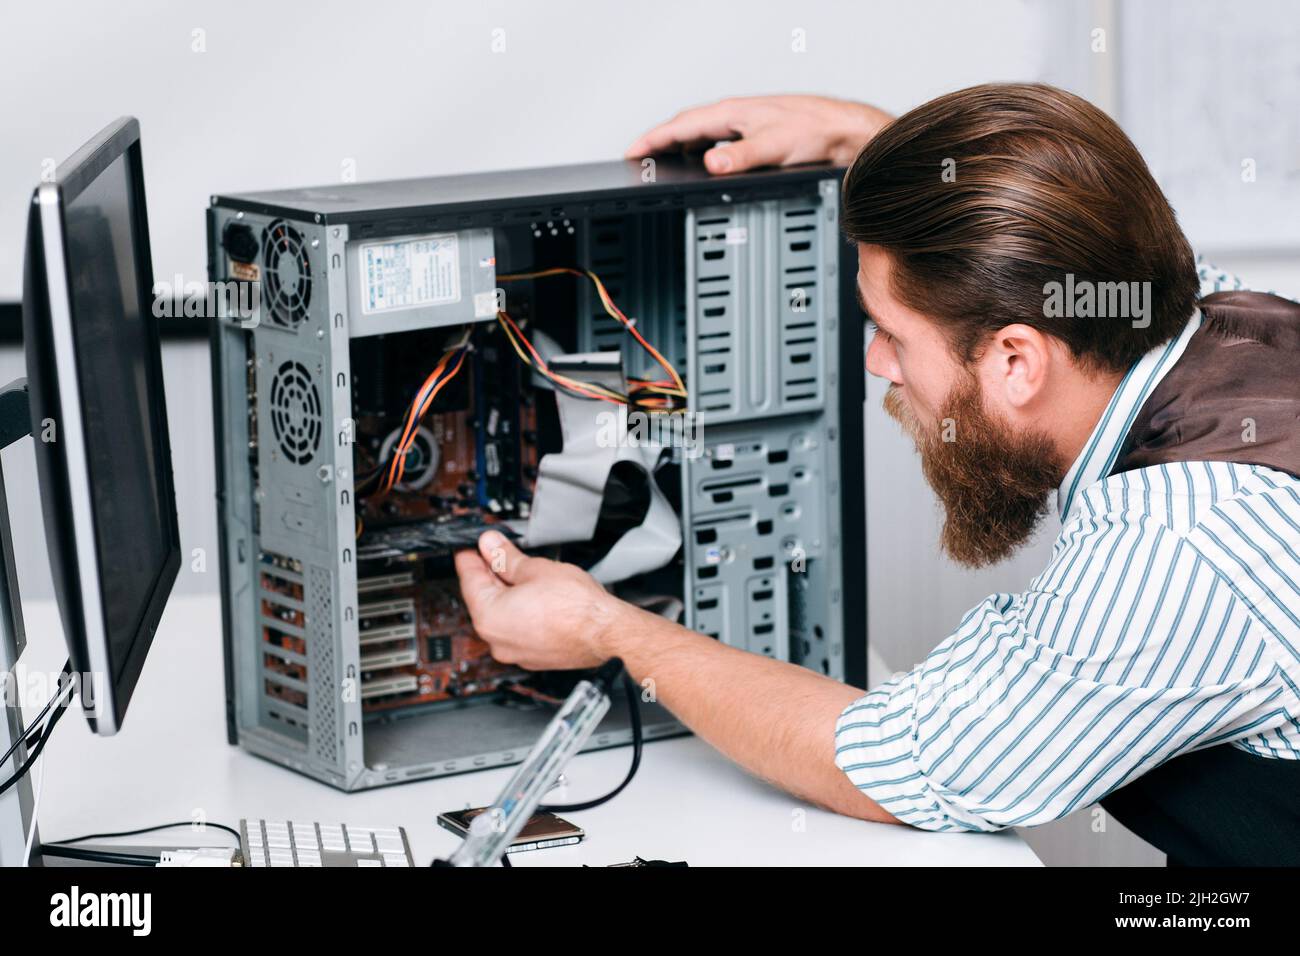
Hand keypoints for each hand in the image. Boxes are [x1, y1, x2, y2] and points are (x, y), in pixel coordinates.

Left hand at [453, 530, 625, 670]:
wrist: (606, 633)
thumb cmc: (576, 607)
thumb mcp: (535, 569)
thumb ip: (506, 557)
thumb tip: (491, 546)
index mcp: (489, 617)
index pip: (469, 579)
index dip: (470, 557)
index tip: (472, 547)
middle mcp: (497, 640)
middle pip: (483, 599)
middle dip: (489, 573)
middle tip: (495, 552)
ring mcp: (515, 652)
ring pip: (501, 616)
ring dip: (506, 593)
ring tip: (519, 571)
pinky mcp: (533, 657)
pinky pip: (517, 630)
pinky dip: (520, 612)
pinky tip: (532, 596)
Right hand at [625, 95, 893, 173]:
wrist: (845, 135)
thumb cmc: (817, 132)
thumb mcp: (774, 147)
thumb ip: (741, 157)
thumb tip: (711, 163)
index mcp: (733, 113)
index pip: (681, 126)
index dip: (653, 139)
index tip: (631, 152)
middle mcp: (736, 118)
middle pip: (686, 130)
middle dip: (659, 144)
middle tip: (638, 160)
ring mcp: (744, 128)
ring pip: (701, 138)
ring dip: (680, 151)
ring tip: (662, 167)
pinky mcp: (754, 140)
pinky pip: (718, 147)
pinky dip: (702, 157)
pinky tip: (703, 169)